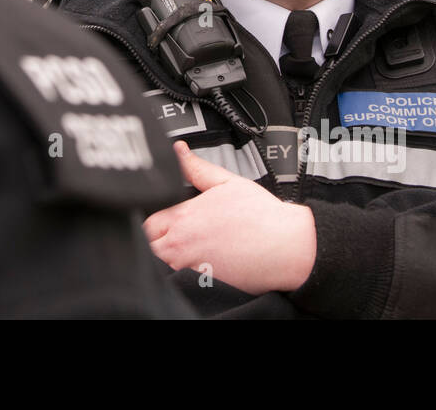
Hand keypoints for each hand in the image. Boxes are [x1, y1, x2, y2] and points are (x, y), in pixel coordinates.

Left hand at [142, 140, 316, 294]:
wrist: (287, 246)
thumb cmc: (263, 217)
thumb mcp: (228, 182)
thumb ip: (197, 168)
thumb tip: (179, 151)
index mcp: (185, 217)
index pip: (148, 221)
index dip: (153, 220)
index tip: (164, 220)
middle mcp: (183, 244)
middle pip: (149, 245)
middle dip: (155, 240)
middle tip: (173, 236)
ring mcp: (190, 267)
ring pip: (160, 265)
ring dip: (165, 258)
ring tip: (186, 250)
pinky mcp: (202, 284)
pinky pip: (179, 282)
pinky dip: (182, 275)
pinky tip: (198, 265)